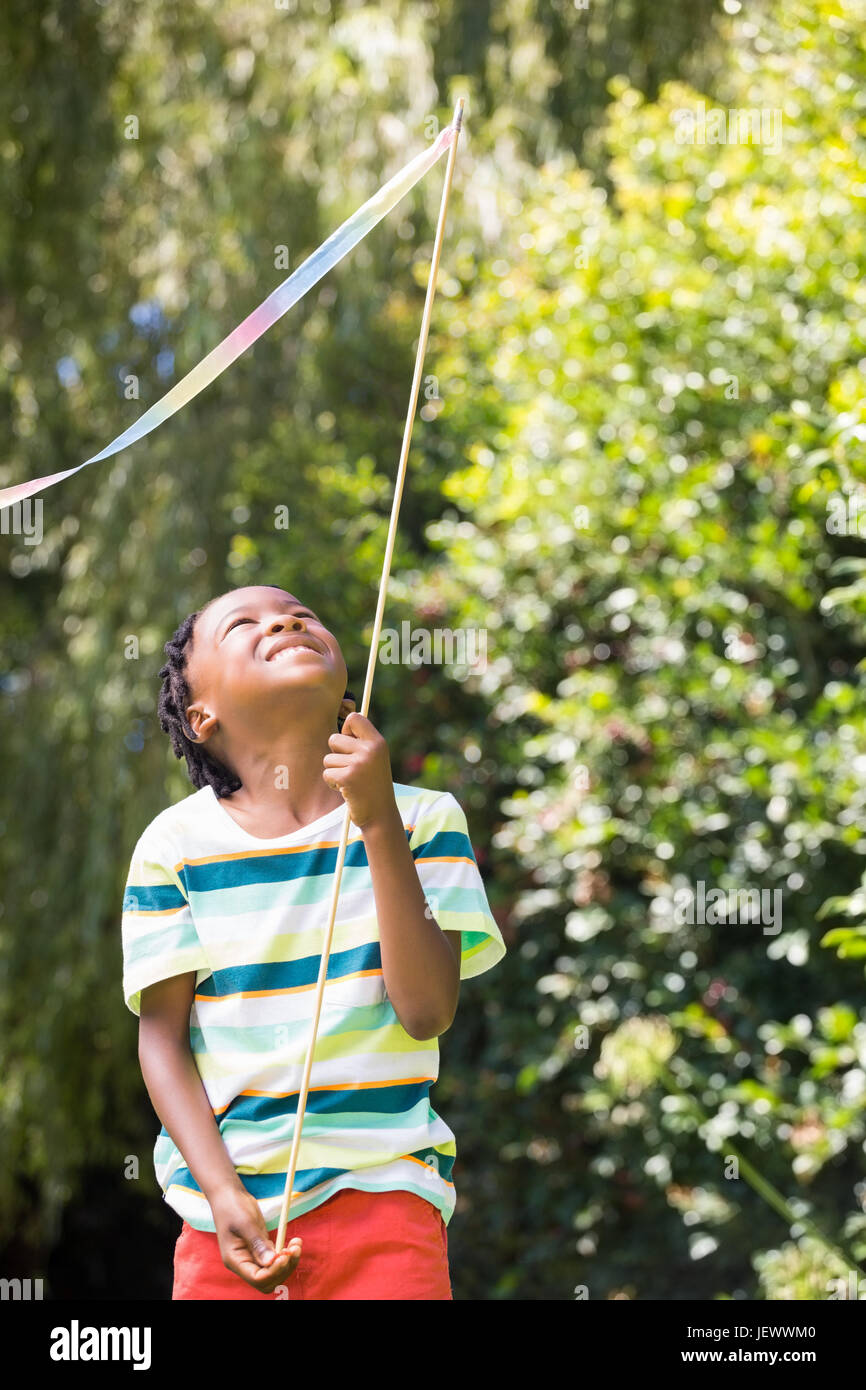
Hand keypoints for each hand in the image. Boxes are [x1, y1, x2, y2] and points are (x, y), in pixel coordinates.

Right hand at [211, 1187, 301, 1294]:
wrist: (229, 1195)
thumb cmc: (233, 1207)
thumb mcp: (246, 1223)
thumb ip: (258, 1243)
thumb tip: (271, 1262)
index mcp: (235, 1260)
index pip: (256, 1278)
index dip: (273, 1271)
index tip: (284, 1255)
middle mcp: (244, 1263)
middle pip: (267, 1280)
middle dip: (283, 1268)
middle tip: (294, 1249)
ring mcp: (253, 1257)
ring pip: (274, 1272)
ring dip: (288, 1261)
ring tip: (297, 1244)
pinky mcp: (261, 1248)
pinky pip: (276, 1259)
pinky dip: (287, 1254)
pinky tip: (294, 1242)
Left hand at [323, 712, 396, 830]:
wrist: (380, 814)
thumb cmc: (373, 784)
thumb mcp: (374, 758)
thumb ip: (361, 741)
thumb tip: (343, 719)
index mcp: (378, 742)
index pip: (354, 718)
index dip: (346, 729)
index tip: (350, 742)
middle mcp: (370, 750)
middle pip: (334, 739)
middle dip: (336, 754)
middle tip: (351, 768)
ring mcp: (359, 764)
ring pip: (328, 758)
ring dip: (334, 771)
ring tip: (350, 781)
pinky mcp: (347, 778)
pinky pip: (327, 773)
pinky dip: (332, 782)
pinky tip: (346, 789)